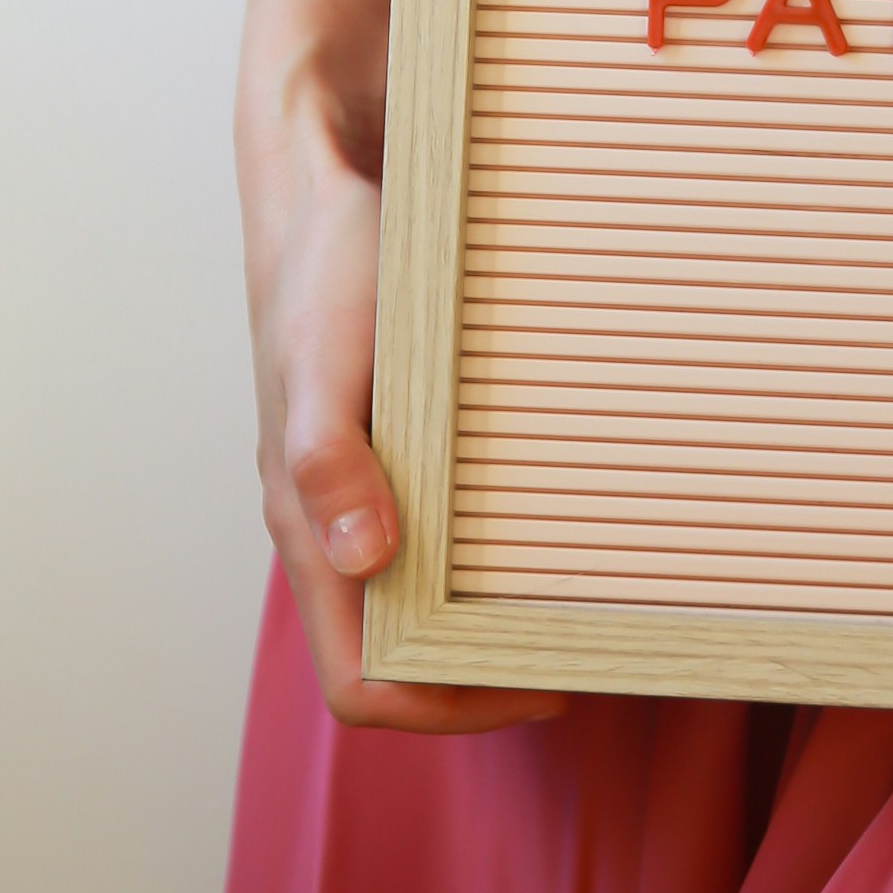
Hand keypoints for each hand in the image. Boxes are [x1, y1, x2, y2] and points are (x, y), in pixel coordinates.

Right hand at [243, 80, 566, 733]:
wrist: (325, 184)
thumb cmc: (323, 270)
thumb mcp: (327, 358)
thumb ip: (328, 457)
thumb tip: (361, 558)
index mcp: (304, 530)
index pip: (362, 683)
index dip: (446, 708)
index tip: (545, 683)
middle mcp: (330, 527)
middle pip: (400, 657)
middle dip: (485, 678)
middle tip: (588, 650)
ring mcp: (360, 492)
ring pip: (420, 599)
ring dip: (489, 620)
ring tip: (585, 603)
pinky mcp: (392, 452)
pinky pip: (437, 535)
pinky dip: (490, 557)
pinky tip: (554, 526)